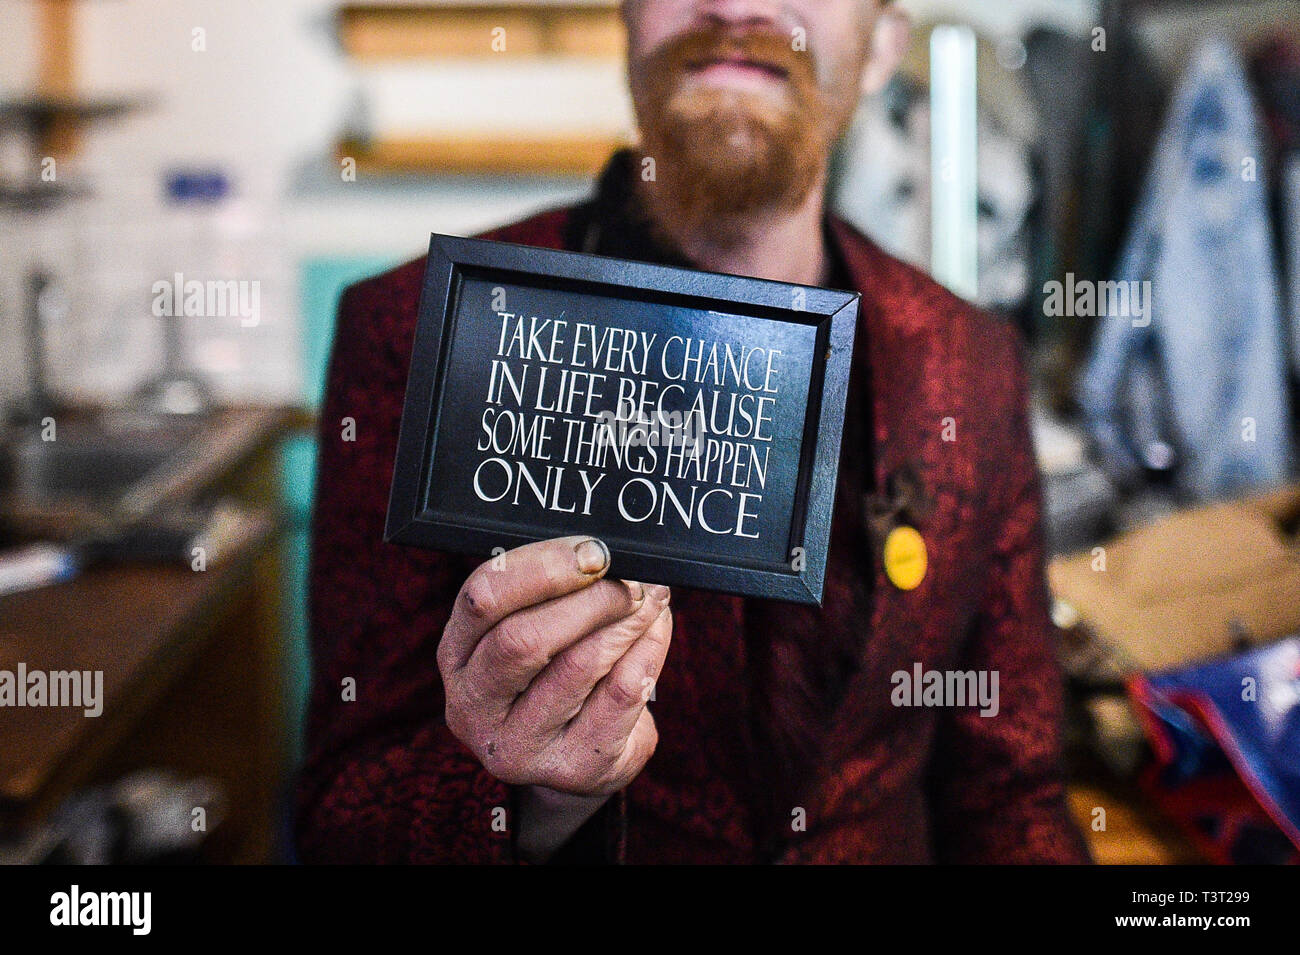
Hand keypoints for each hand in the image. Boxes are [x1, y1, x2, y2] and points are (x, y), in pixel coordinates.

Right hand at [438, 535, 671, 804]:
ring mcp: (519, 744)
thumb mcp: (533, 631)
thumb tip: (609, 552)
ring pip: (577, 666)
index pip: (484, 597)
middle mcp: (474, 704)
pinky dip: (647, 654)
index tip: (594, 551)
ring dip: (626, 622)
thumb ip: (555, 592)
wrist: (577, 762)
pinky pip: (619, 697)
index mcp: (457, 654)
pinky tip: (655, 634)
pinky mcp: (572, 767)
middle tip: (633, 581)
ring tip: (652, 600)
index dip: (543, 567)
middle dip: (591, 599)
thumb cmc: (553, 676)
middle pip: (523, 639)